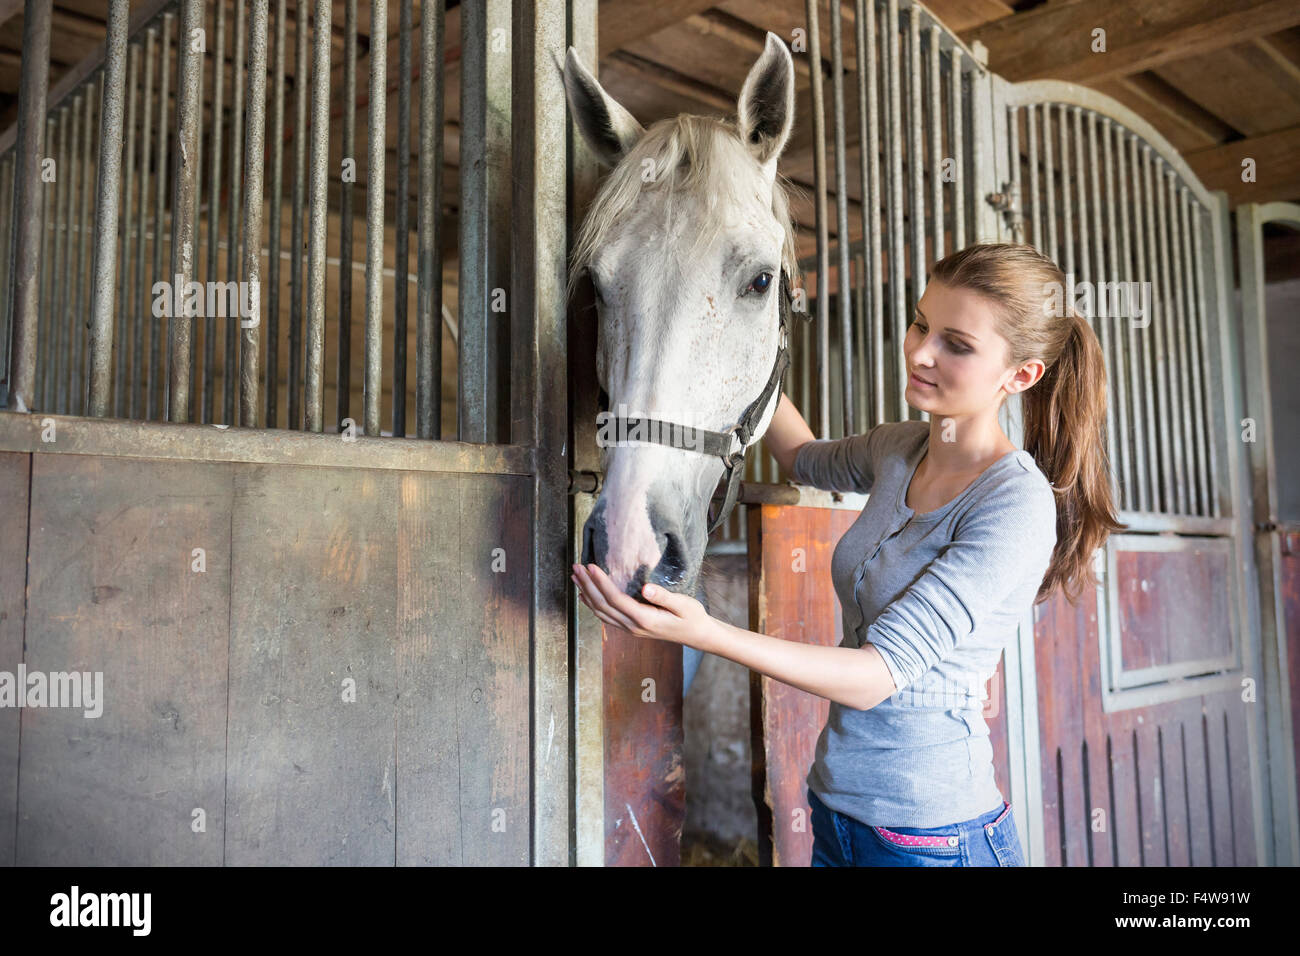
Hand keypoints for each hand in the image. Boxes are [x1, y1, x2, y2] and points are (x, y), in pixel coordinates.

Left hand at [571, 563, 715, 648]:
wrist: (697, 635)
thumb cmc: (692, 616)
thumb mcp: (684, 605)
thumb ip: (664, 597)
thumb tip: (645, 588)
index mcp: (644, 618)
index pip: (615, 598)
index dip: (601, 582)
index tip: (591, 566)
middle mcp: (633, 626)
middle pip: (603, 605)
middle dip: (587, 585)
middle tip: (576, 567)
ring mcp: (630, 629)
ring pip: (601, 612)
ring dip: (586, 594)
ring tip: (576, 577)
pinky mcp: (631, 628)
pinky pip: (606, 617)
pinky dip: (592, 606)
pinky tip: (586, 596)